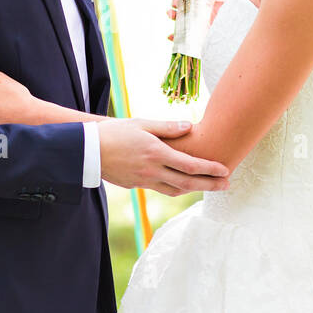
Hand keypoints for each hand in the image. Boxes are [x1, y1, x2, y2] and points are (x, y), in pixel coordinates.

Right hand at [97, 118, 230, 195]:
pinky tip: (183, 184)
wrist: (86, 150)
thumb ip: (167, 127)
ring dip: (194, 189)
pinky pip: (161, 189)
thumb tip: (190, 125)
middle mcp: (152, 170)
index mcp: (156, 153)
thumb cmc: (114, 132)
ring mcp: (143, 181)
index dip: (209, 170)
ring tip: (208, 186)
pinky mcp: (135, 185)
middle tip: (226, 185)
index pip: (190, 165)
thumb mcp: (141, 123)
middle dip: (210, 184)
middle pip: (188, 182)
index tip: (225, 170)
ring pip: (175, 189)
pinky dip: (176, 188)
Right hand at [166, 0, 243, 40]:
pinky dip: (177, 38)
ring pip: (182, 21)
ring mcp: (201, 24)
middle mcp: (202, 12)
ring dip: (174, 18)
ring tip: (171, 15)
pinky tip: (172, 36)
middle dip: (175, 5)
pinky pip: (187, 38)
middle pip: (183, 7)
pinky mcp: (203, 37)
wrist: (250, 21)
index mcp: (207, 0)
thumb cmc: (242, 7)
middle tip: (174, 4)